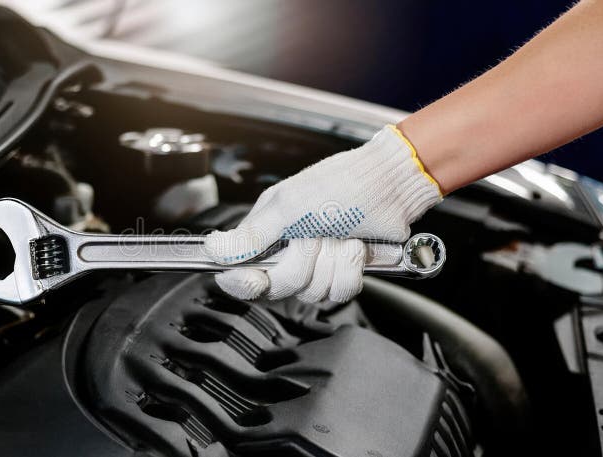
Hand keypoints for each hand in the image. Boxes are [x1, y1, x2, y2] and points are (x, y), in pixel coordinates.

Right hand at [204, 125, 441, 302]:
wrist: (389, 186)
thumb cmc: (341, 184)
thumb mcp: (288, 206)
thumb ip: (251, 234)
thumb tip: (213, 248)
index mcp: (267, 231)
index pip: (241, 271)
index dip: (244, 282)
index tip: (254, 279)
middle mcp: (288, 250)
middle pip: (279, 287)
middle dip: (301, 264)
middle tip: (312, 236)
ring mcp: (317, 263)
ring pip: (312, 293)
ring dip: (331, 263)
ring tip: (339, 236)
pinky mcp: (343, 272)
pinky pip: (339, 292)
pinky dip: (351, 268)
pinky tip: (354, 247)